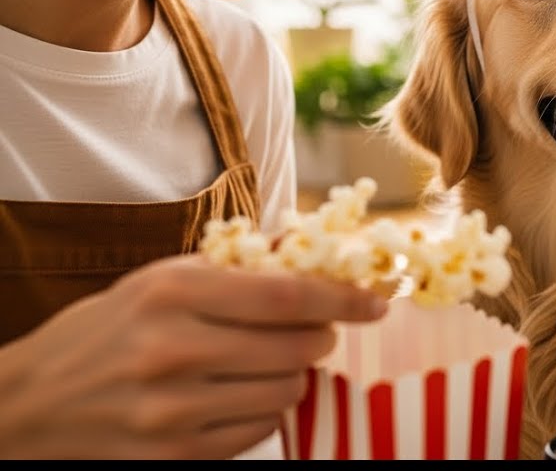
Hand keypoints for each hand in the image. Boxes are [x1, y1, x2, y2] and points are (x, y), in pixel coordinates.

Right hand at [0, 254, 387, 459]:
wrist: (30, 405)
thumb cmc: (106, 331)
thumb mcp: (160, 281)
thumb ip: (236, 269)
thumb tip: (312, 251)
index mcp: (171, 293)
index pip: (289, 296)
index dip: (344, 299)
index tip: (376, 302)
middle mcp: (173, 351)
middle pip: (298, 347)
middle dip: (319, 337)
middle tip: (310, 332)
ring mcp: (172, 411)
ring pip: (288, 393)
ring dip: (293, 376)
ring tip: (265, 364)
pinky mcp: (174, 457)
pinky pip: (260, 432)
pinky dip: (263, 413)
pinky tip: (235, 397)